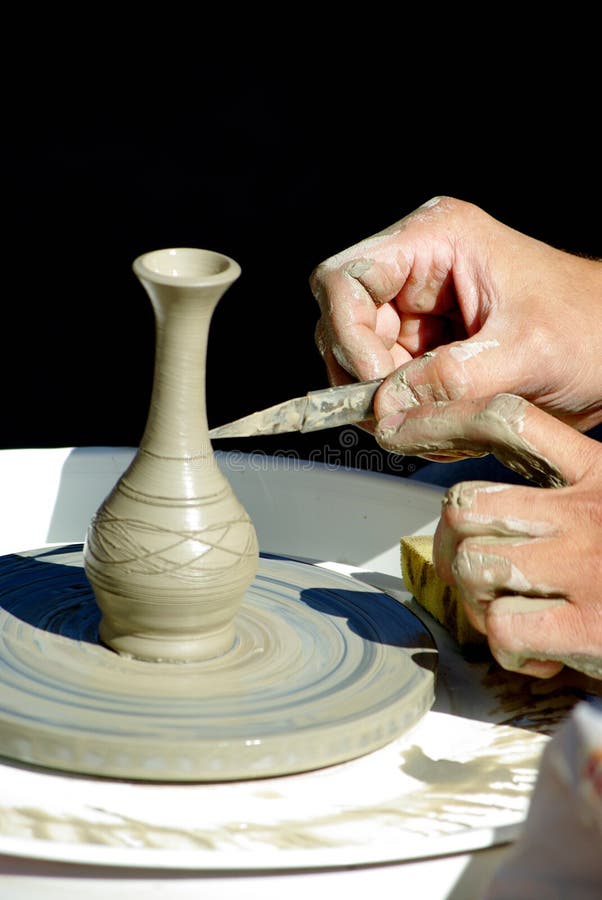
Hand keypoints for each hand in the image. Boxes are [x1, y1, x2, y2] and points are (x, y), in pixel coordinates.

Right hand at [311, 197, 601, 442]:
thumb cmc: (589, 327)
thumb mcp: (529, 351)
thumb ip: (456, 378)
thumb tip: (387, 407)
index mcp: (437, 239)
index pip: (346, 278)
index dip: (346, 333)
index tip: (375, 384)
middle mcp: (417, 269)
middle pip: (342, 322)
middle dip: (364, 374)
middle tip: (400, 413)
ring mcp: (417, 311)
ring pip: (358, 360)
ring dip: (386, 399)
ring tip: (433, 420)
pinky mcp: (424, 347)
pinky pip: (387, 384)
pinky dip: (405, 411)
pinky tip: (444, 420)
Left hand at [390, 398, 601, 678]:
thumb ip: (565, 493)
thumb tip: (476, 506)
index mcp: (598, 472)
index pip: (510, 421)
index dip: (447, 420)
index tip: (402, 431)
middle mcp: (588, 510)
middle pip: (466, 502)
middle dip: (457, 544)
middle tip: (480, 574)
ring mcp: (587, 566)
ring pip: (474, 563)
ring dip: (479, 600)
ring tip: (514, 613)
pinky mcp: (589, 625)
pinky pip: (501, 628)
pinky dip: (509, 652)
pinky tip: (540, 654)